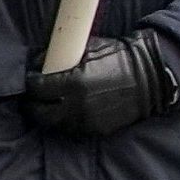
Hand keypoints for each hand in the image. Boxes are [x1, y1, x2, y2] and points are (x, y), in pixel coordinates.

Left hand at [24, 32, 172, 137]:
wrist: (149, 78)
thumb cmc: (119, 57)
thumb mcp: (89, 49)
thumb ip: (64, 57)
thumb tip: (40, 60)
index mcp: (74, 82)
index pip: (36, 88)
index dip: (30, 82)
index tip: (31, 78)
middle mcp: (77, 105)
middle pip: (38, 112)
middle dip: (31, 104)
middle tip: (31, 96)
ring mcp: (86, 121)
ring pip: (52, 124)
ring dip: (46, 115)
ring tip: (45, 105)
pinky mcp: (95, 130)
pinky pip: (70, 129)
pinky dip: (63, 121)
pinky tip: (64, 111)